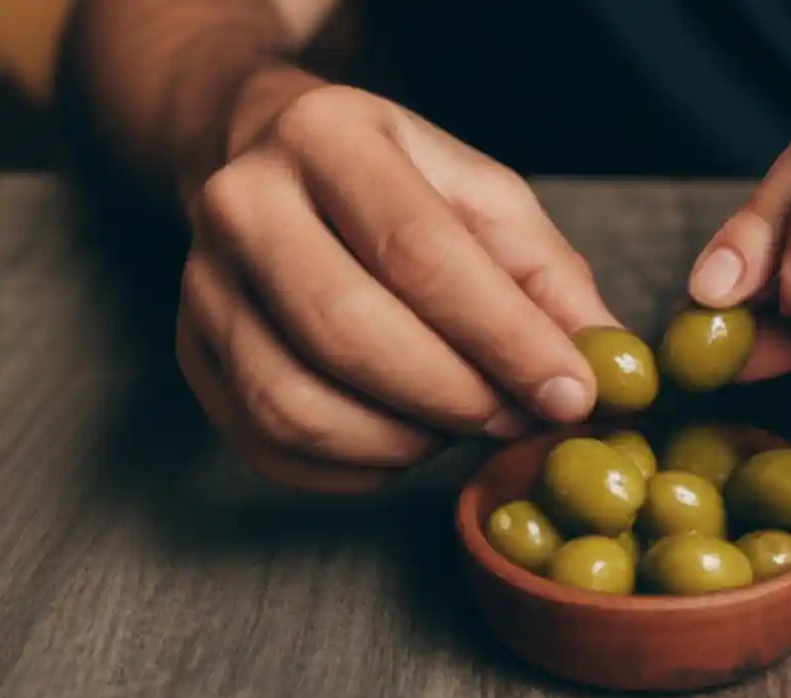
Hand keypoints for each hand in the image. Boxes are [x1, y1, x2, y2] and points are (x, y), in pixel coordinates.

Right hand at [176, 67, 616, 492]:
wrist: (274, 168)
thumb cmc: (399, 186)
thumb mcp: (487, 198)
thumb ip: (548, 278)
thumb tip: (600, 368)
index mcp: (327, 137)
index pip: (418, 254)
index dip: (504, 339)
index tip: (571, 394)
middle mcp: (242, 203)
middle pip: (348, 333)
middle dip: (455, 398)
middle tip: (519, 418)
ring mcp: (201, 287)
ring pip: (297, 407)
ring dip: (405, 441)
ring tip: (463, 422)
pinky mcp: (190, 358)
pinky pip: (272, 448)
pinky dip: (358, 468)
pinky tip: (407, 439)